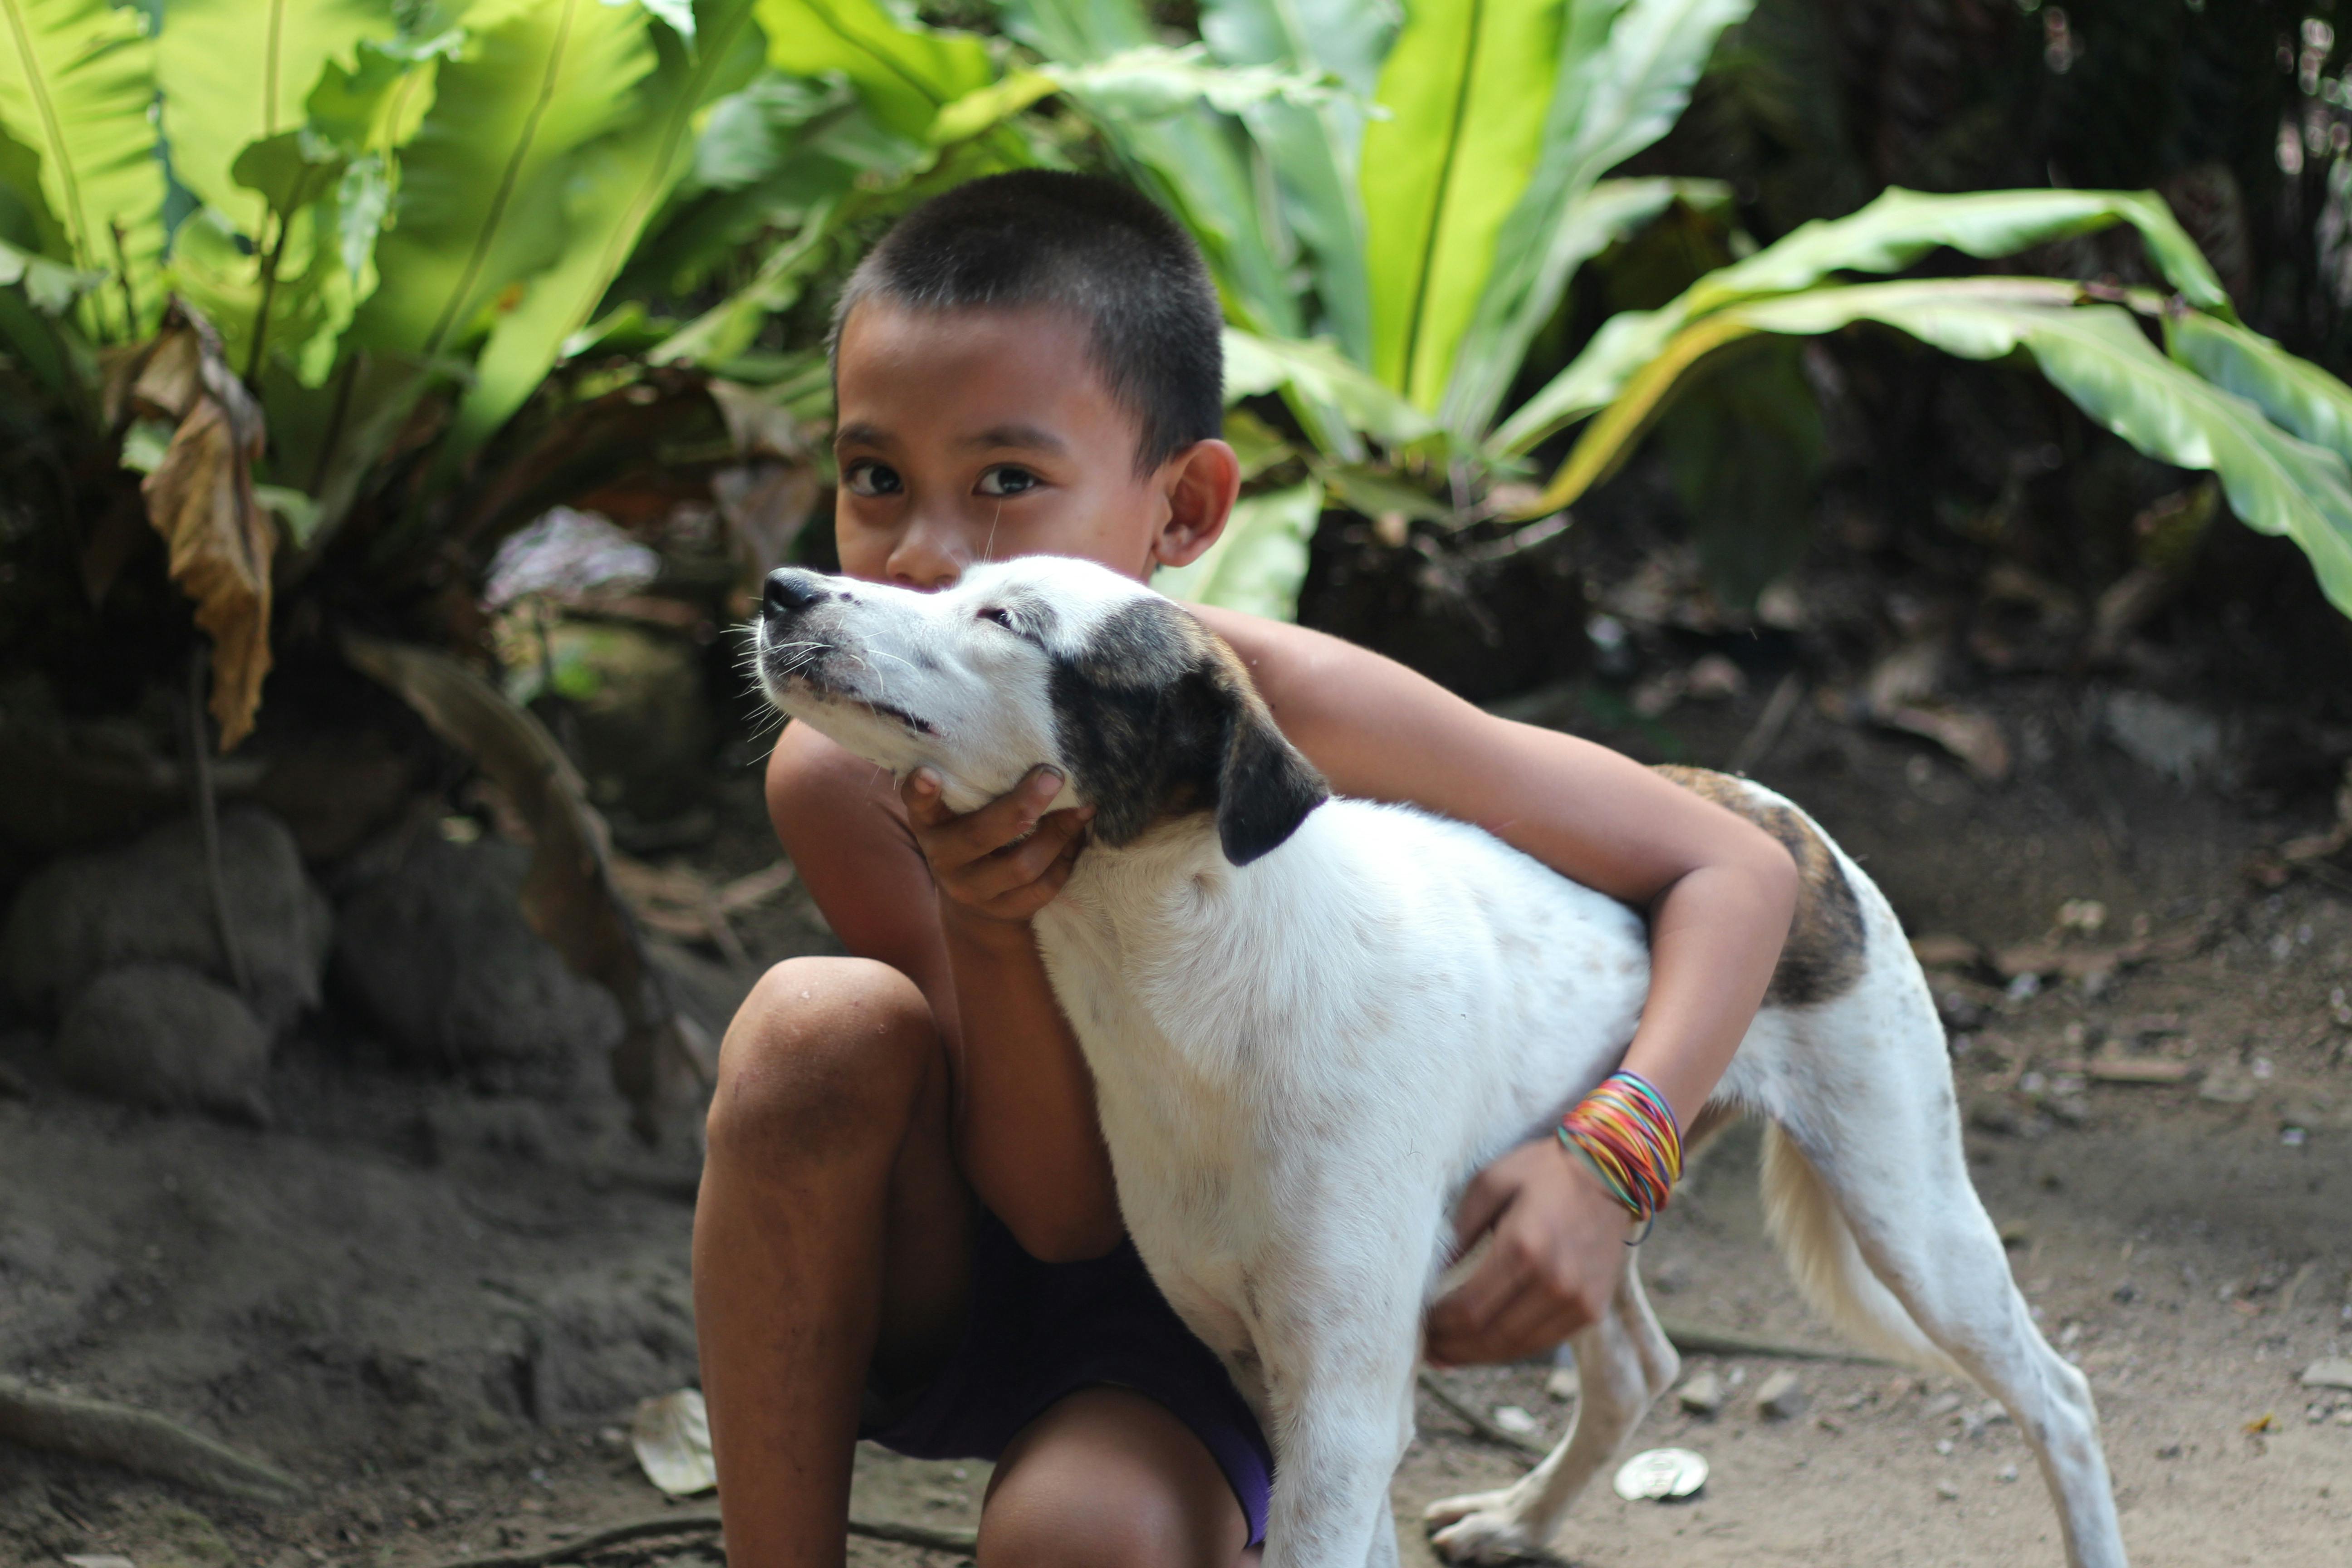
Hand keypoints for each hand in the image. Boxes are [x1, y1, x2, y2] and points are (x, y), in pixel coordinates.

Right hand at [902, 766, 1093, 927]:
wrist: (973, 906)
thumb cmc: (970, 835)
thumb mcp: (958, 812)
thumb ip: (974, 785)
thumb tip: (1032, 750)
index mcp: (930, 825)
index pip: (918, 806)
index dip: (921, 792)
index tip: (928, 774)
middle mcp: (944, 859)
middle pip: (981, 835)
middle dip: (1022, 806)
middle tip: (1053, 777)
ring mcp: (973, 891)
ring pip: (1021, 866)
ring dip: (1058, 834)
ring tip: (1081, 808)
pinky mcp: (1005, 911)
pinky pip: (1044, 886)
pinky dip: (1066, 858)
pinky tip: (1077, 836)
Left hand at [1424, 1137, 1632, 1365]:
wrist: (1614, 1173)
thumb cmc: (1545, 1170)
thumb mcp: (1491, 1181)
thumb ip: (1459, 1228)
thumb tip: (1431, 1272)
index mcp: (1523, 1247)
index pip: (1469, 1308)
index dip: (1438, 1324)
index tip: (1417, 1322)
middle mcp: (1554, 1281)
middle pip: (1490, 1336)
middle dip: (1451, 1347)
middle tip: (1424, 1347)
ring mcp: (1577, 1301)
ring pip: (1515, 1347)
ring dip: (1476, 1356)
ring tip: (1445, 1354)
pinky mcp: (1591, 1310)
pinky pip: (1542, 1343)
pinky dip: (1509, 1349)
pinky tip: (1484, 1347)